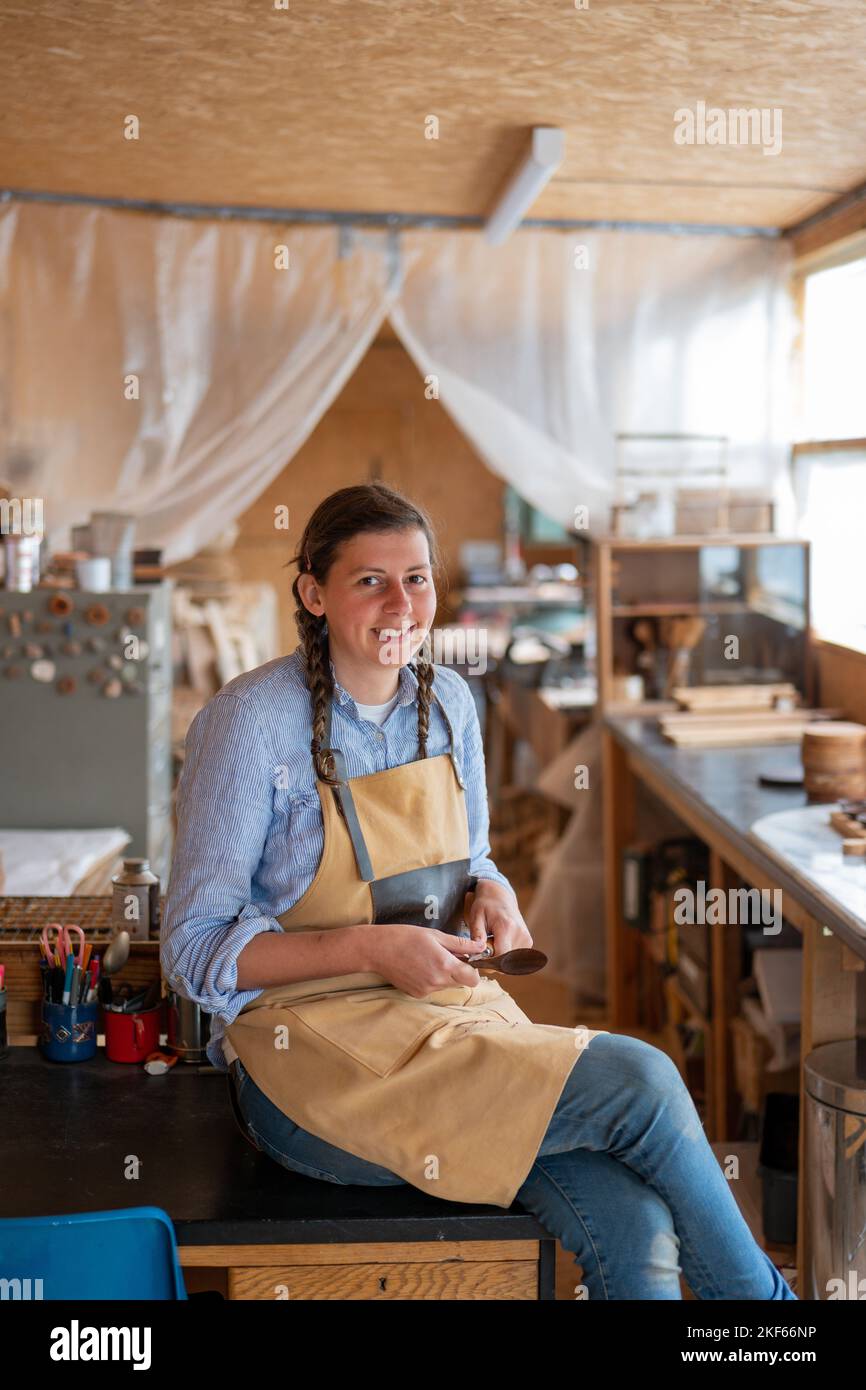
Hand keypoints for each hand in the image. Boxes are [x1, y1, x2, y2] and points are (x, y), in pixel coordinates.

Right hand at [366, 923, 490, 997]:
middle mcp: (437, 982)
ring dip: (444, 975)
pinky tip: (419, 966)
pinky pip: (433, 988)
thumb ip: (460, 944)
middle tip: (445, 954)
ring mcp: (426, 990)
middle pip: (460, 982)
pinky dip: (431, 979)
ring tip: (428, 958)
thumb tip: (480, 947)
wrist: (377, 950)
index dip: (473, 970)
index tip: (466, 959)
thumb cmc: (405, 937)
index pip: (473, 979)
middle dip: (458, 971)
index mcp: (445, 966)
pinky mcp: (417, 994)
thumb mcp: (435, 935)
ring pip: (446, 985)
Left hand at [463, 881, 531, 958]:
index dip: (488, 961)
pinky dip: (505, 953)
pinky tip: (499, 942)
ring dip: (499, 956)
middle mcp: (520, 934)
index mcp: (507, 927)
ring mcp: (527, 938)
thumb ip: (477, 935)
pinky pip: (514, 957)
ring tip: (492, 942)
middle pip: (505, 960)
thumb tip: (478, 952)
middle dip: (492, 959)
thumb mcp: (476, 917)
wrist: (500, 897)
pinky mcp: (528, 941)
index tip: (478, 957)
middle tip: (483, 947)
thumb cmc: (485, 906)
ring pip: (510, 960)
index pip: (500, 956)